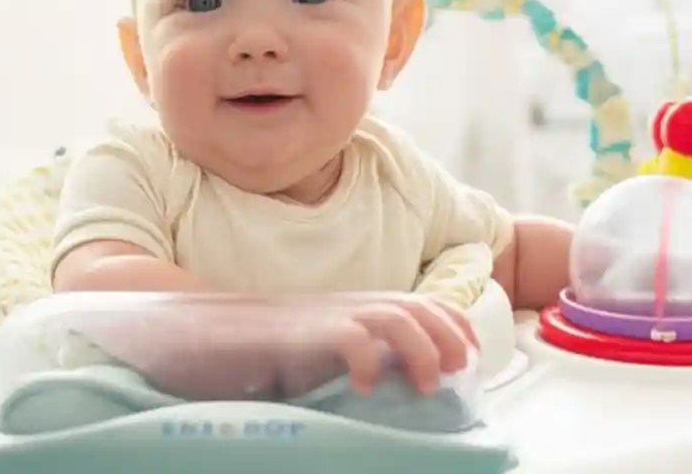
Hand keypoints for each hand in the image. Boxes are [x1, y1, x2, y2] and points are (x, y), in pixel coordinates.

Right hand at [278, 295, 477, 396]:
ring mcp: (331, 315)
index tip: (474, 355)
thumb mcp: (332, 348)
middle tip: (461, 372)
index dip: (457, 326)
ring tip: (427, 386)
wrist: (217, 334)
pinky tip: (366, 387)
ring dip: (422, 349)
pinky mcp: (307, 333)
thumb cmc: (274, 349)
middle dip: (450, 337)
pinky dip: (366, 361)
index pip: (424, 304)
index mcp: (362, 307)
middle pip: (418, 307)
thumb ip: (367, 353)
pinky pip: (349, 339)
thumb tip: (406, 378)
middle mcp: (353, 305)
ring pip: (395, 317)